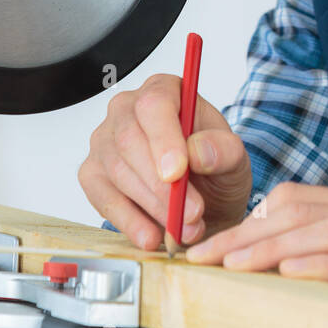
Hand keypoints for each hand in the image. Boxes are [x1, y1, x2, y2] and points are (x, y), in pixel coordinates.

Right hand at [79, 74, 252, 250]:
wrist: (204, 200)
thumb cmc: (215, 170)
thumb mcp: (235, 160)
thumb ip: (224, 151)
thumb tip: (198, 153)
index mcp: (164, 90)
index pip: (154, 105)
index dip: (163, 139)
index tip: (177, 173)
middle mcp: (126, 109)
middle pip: (130, 140)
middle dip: (161, 185)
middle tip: (191, 213)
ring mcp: (104, 141)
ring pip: (117, 172)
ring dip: (152, 206)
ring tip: (184, 228)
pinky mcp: (92, 174)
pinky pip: (102, 198)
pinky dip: (129, 222)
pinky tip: (152, 236)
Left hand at [183, 181, 327, 312]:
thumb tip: (284, 262)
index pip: (294, 199)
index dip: (249, 220)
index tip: (214, 245)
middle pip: (295, 211)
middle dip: (243, 235)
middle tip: (204, 258)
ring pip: (317, 232)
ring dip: (267, 249)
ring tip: (231, 268)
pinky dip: (319, 266)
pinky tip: (290, 274)